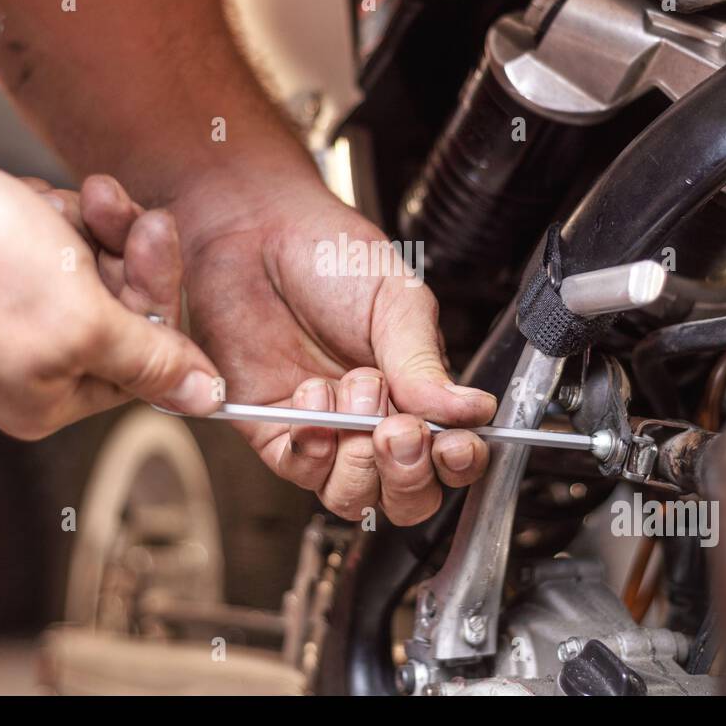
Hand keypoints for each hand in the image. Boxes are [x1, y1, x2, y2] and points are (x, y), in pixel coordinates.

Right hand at [0, 153, 221, 438]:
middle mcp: (30, 367)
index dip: (158, 300)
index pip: (147, 363)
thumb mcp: (86, 325)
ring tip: (51, 205)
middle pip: (125, 312)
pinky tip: (28, 200)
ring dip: (87, 226)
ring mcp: (14, 317)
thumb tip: (210, 399)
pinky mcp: (0, 268)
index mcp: (47, 402)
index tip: (156, 241)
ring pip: (97, 267)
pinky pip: (59, 241)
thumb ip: (152, 363)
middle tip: (116, 207)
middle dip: (124, 251)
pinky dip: (52, 215)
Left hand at [89, 180, 498, 526]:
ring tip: (353, 395)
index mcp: (417, 390)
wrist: (254, 230)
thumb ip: (425, 362)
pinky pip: (299, 470)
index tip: (454, 444)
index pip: (450, 454)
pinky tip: (312, 404)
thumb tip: (471, 409)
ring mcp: (325, 430)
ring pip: (354, 495)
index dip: (457, 461)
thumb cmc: (329, 254)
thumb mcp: (396, 300)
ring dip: (359, 462)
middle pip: (407, 493)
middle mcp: (374, 420)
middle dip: (409, 472)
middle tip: (398, 427)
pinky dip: (310, 450)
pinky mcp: (273, 430)